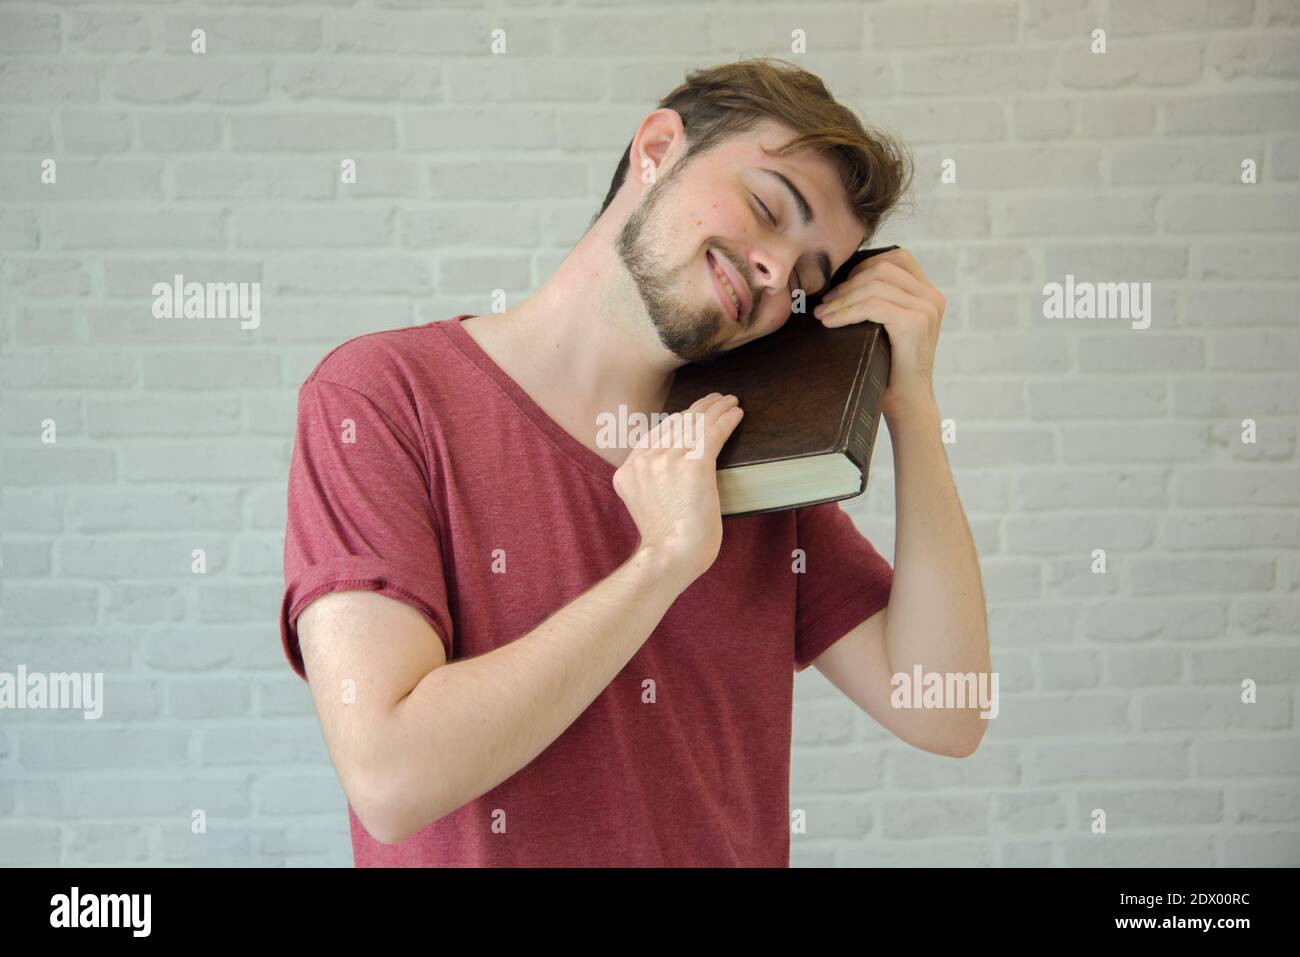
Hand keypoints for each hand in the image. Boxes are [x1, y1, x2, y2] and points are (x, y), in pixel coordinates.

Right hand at [612, 392, 743, 586]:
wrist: (670, 557)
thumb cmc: (667, 545)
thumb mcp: (646, 506)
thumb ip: (652, 484)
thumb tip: (676, 473)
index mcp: (629, 470)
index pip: (657, 434)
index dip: (679, 419)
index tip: (693, 412)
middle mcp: (645, 460)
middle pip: (677, 424)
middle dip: (699, 408)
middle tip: (716, 399)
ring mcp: (667, 460)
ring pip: (697, 424)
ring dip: (716, 408)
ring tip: (729, 401)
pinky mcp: (693, 464)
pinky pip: (714, 433)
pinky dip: (727, 420)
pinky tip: (737, 413)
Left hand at [812, 246, 945, 420]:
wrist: (906, 403)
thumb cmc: (889, 369)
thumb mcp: (887, 328)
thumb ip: (879, 302)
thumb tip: (839, 284)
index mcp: (928, 294)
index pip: (897, 258)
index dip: (864, 266)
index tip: (840, 288)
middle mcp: (932, 297)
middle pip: (882, 268)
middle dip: (848, 283)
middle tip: (825, 303)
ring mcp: (927, 308)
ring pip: (874, 285)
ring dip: (842, 299)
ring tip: (823, 314)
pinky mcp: (915, 322)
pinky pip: (873, 305)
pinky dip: (846, 311)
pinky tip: (830, 322)